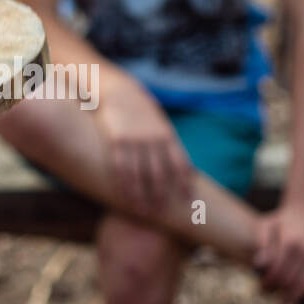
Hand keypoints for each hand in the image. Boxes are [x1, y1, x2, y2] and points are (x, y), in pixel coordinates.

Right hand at [92, 77, 193, 217]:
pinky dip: (123, 184)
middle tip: (162, 211)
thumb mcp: (160, 122)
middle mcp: (153, 139)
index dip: (183, 183)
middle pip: (160, 173)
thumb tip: (181, 167)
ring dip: (141, 195)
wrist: (119, 92)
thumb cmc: (141, 110)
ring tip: (142, 210)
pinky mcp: (117, 141)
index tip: (186, 199)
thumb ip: (168, 144)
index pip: (180, 163)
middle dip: (161, 194)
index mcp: (167, 135)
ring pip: (139, 174)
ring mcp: (134, 140)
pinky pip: (121, 167)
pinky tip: (124, 195)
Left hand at [253, 203, 303, 302]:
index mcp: (290, 239)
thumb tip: (259, 264)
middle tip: (273, 295)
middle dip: (281, 290)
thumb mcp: (267, 226)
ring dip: (297, 295)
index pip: (278, 269)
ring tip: (287, 300)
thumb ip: (261, 243)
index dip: (269, 281)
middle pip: (293, 278)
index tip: (263, 287)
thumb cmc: (282, 222)